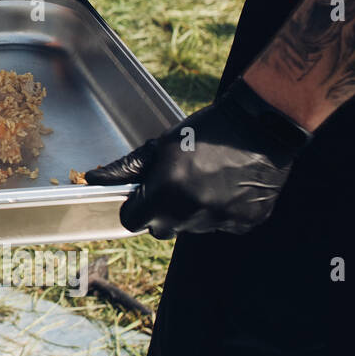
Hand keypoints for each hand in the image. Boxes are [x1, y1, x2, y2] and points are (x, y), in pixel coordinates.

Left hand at [85, 80, 311, 238]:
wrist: (261, 126)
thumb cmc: (205, 132)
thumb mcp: (161, 145)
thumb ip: (126, 168)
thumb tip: (93, 180)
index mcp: (166, 191)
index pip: (132, 221)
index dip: (135, 208)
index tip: (142, 195)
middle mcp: (193, 211)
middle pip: (161, 229)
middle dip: (161, 212)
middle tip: (176, 184)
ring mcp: (222, 219)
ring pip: (192, 229)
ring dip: (191, 212)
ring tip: (206, 180)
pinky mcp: (247, 221)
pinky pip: (222, 226)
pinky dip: (220, 212)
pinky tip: (227, 187)